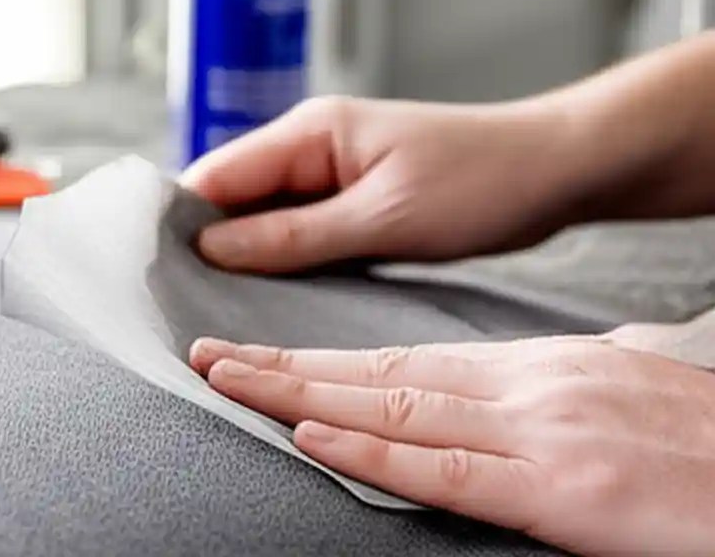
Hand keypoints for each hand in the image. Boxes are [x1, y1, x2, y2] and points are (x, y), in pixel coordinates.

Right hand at [179, 97, 592, 272]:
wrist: (557, 169)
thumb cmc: (481, 182)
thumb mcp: (382, 218)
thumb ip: (293, 236)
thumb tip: (212, 249)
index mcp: (310, 132)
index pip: (215, 174)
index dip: (179, 219)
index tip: (150, 271)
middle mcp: (310, 144)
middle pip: (230, 194)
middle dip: (206, 242)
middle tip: (181, 300)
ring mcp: (330, 169)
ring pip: (261, 214)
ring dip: (244, 252)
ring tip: (219, 302)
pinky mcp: (350, 195)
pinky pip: (297, 225)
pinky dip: (282, 254)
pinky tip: (273, 290)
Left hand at [190, 335, 714, 556]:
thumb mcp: (635, 389)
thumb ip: (574, 382)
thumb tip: (543, 371)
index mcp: (538, 369)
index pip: (405, 358)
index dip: (324, 359)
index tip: (263, 357)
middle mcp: (525, 387)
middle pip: (379, 372)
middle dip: (287, 367)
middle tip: (209, 359)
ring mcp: (540, 431)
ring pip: (394, 406)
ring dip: (300, 395)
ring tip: (230, 384)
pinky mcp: (563, 487)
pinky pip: (448, 469)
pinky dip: (373, 452)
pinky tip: (316, 439)